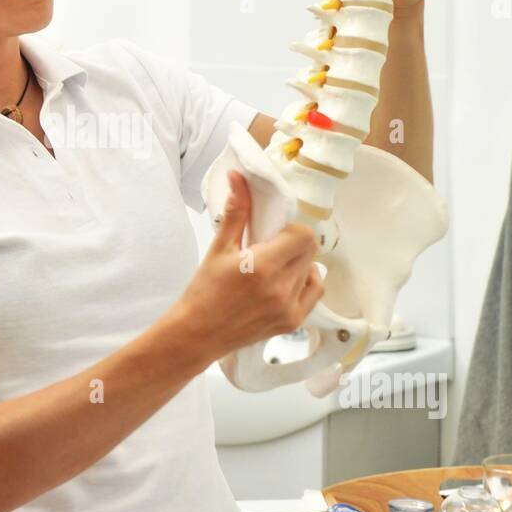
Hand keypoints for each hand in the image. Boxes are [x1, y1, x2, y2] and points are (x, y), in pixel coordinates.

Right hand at [171, 171, 323, 364]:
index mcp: (263, 267)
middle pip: (310, 251)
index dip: (291, 229)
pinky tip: (284, 283)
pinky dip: (305, 283)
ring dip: (299, 264)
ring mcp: (289, 308)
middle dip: (294, 244)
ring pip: (313, 271)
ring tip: (274, 269)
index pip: (303, 236)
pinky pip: (314, 293)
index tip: (273, 233)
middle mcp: (281, 289)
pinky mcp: (292, 322)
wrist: (197, 334)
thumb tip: (239, 178)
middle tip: (271, 249)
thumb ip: (236, 212)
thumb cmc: (203, 292)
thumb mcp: (218, 248)